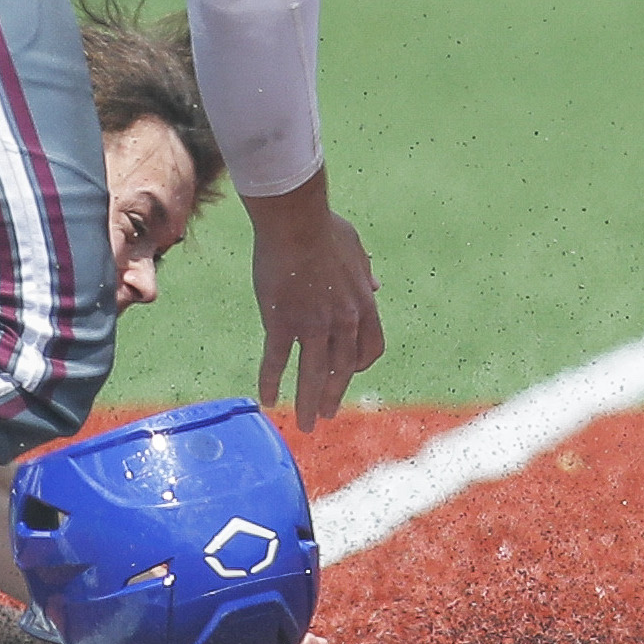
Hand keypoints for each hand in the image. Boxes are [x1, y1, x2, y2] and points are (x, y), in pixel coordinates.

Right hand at [243, 171, 381, 431]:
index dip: (359, 367)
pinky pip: (278, 360)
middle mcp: (343, 322)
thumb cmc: (322, 227)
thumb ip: (365, 272)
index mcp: (362, 306)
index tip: (348, 374)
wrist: (295, 220)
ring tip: (305, 423)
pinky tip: (267, 399)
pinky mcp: (282, 322)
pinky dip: (272, 382)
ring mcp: (313, 325)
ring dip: (309, 402)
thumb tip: (376, 286)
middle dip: (334, 396)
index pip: (370, 350)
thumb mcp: (356, 248)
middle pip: (342, 370)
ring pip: (313, 375)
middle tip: (325, 415)